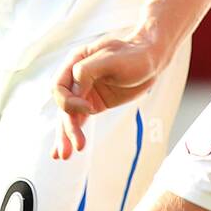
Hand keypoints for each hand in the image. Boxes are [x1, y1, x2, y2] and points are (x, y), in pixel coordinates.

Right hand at [50, 28, 172, 159]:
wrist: (152, 58)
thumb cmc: (133, 54)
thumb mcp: (111, 58)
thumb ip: (87, 71)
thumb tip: (74, 90)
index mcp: (75, 61)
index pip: (59, 87)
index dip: (69, 101)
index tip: (88, 109)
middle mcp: (76, 77)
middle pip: (63, 105)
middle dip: (66, 127)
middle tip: (72, 148)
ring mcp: (85, 92)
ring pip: (69, 116)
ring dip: (66, 136)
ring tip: (65, 155)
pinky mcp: (94, 103)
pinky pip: (79, 119)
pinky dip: (72, 133)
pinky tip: (67, 149)